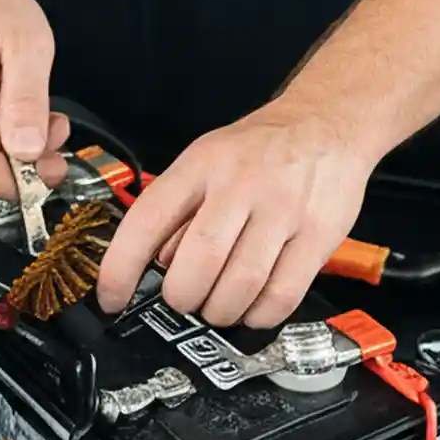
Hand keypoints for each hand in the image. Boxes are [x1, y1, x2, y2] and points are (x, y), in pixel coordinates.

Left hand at [96, 101, 373, 327]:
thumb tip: (156, 267)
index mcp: (202, 165)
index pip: (147, 220)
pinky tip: (254, 308)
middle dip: (183, 298)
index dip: (121, 268)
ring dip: (222, 312)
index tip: (111, 299)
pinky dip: (260, 315)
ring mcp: (284, 210)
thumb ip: (179, 213)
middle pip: (199, 262)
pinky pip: (283, 295)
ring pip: (241, 285)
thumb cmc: (260, 151)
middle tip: (186, 301)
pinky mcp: (319, 234)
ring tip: (220, 307)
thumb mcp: (206, 163)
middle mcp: (241, 185)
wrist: (328, 124)